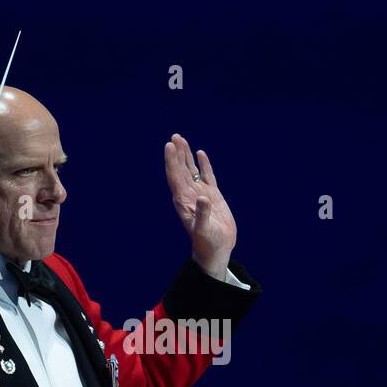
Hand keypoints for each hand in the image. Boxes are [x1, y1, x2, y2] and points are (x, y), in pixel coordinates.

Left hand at [164, 134, 236, 279]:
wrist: (216, 249)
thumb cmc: (207, 242)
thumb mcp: (204, 230)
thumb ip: (203, 214)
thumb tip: (203, 198)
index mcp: (183, 201)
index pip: (175, 177)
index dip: (172, 161)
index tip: (170, 146)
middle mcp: (189, 195)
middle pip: (181, 170)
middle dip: (177, 154)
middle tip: (175, 137)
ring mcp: (200, 194)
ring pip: (192, 170)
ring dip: (186, 156)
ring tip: (182, 139)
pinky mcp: (212, 196)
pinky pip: (207, 176)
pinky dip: (204, 165)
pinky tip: (200, 153)